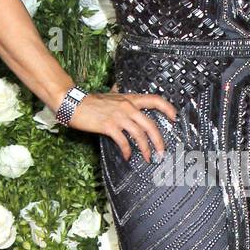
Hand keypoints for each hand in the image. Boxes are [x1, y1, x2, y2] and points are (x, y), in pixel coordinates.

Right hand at [59, 82, 176, 161]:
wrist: (74, 103)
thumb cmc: (92, 102)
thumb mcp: (111, 95)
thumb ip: (121, 96)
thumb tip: (122, 90)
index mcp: (130, 99)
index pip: (154, 99)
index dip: (167, 108)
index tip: (175, 117)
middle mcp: (127, 106)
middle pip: (150, 124)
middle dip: (159, 140)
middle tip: (162, 152)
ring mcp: (118, 116)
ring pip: (139, 135)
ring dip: (146, 149)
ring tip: (148, 158)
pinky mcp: (108, 126)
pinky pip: (123, 141)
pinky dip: (127, 150)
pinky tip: (128, 156)